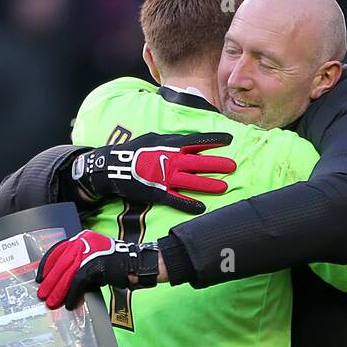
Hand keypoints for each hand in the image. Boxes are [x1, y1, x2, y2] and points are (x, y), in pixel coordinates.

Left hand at [36, 231, 160, 309]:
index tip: (40, 277)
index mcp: (82, 238)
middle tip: (43, 294)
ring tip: (52, 302)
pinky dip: (72, 294)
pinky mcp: (95, 265)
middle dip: (50, 281)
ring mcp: (89, 253)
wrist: (138, 265)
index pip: (58, 250)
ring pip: (67, 274)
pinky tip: (69, 303)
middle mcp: (83, 242)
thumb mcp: (95, 258)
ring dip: (58, 290)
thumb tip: (64, 281)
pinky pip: (78, 282)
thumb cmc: (118, 265)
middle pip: (60, 263)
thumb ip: (80, 265)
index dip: (46, 265)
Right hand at [71, 132, 235, 214]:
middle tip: (233, 166)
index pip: (196, 141)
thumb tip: (187, 142)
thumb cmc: (134, 151)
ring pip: (191, 181)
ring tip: (224, 186)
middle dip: (217, 164)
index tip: (229, 139)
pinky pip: (176, 199)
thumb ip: (172, 141)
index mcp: (170, 145)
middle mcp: (170, 160)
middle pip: (198, 162)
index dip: (213, 140)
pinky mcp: (158, 193)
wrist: (113, 167)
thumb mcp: (154, 138)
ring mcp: (165, 177)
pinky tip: (201, 207)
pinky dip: (189, 204)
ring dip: (208, 184)